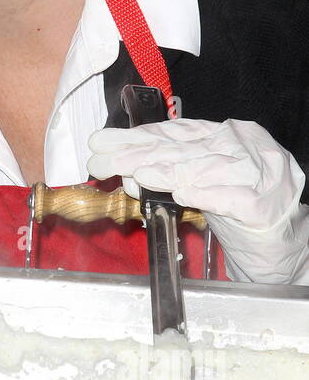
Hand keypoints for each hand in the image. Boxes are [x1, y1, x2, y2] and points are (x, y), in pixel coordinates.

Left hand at [87, 118, 308, 283]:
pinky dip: (205, 193)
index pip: (175, 132)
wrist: (278, 247)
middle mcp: (245, 148)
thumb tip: (124, 168)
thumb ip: (168, 171)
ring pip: (205, 168)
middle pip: (183, 149)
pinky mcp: (264, 205)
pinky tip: (181, 192)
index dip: (136, 137)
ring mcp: (259, 174)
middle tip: (104, 160)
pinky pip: (231, 197)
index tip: (102, 142)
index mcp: (226, 136)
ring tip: (136, 175)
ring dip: (167, 172)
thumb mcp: (197, 185)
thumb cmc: (236, 213)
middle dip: (139, 155)